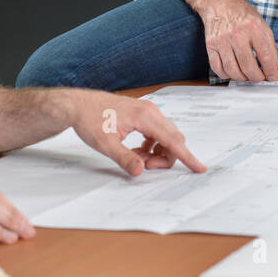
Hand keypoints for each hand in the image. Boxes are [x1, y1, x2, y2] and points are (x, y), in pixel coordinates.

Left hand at [69, 91, 206, 176]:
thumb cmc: (89, 119)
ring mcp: (146, 111)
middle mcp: (150, 111)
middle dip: (165, 157)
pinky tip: (135, 150)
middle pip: (172, 139)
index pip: (172, 140)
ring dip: (156, 152)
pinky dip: (151, 145)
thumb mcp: (105, 144)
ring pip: (164, 136)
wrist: (77, 105)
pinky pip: (155, 132)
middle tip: (144, 165)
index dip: (187, 156)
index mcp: (145, 116)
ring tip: (135, 158)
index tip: (200, 167)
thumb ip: (125, 158)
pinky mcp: (141, 113)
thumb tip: (139, 171)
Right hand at [200, 0, 277, 81]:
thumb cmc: (240, 13)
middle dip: (257, 78)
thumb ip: (270, 47)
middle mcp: (237, 34)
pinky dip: (226, 75)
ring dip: (242, 78)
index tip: (272, 76)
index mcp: (254, 27)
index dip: (271, 71)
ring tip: (247, 75)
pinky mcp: (210, 45)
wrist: (218, 3)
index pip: (266, 56)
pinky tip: (232, 71)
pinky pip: (217, 68)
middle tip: (260, 78)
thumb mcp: (261, 24)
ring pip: (232, 70)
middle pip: (248, 66)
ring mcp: (222, 40)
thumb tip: (276, 67)